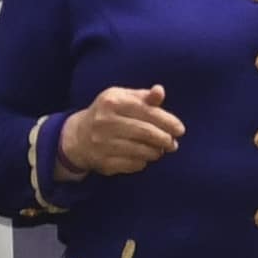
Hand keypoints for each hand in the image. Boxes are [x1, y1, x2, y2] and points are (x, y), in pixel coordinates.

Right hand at [58, 86, 184, 177]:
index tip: (179, 130)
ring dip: (154, 152)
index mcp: (113, 102)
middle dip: (163, 139)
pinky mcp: (101, 161)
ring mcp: (101, 144)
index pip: (147, 112)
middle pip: (144, 132)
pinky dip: (141, 163)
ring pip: (138, 150)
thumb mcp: (122, 98)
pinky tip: (144, 159)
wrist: (77, 136)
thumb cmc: (107, 113)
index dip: (167, 122)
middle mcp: (105, 122)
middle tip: (172, 144)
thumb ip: (143, 96)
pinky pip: (129, 164)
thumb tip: (159, 92)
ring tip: (160, 151)